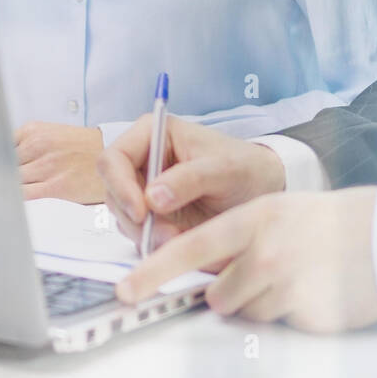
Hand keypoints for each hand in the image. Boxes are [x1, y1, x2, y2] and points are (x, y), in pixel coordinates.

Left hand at [13, 122, 104, 202]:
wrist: (111, 154)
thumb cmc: (80, 147)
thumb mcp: (49, 134)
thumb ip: (24, 145)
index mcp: (33, 130)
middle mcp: (38, 145)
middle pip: (2, 167)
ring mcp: (47, 166)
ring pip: (12, 182)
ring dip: (8, 190)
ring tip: (6, 197)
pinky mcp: (56, 186)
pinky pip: (25, 196)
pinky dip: (17, 201)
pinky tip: (17, 204)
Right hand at [97, 115, 284, 249]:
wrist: (263, 192)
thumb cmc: (246, 168)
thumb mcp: (224, 169)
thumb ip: (190, 178)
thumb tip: (153, 197)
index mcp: (152, 134)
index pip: (113, 159)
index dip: (119, 185)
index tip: (141, 212)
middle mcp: (143, 162)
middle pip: (113, 192)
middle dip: (134, 219)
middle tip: (165, 236)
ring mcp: (145, 190)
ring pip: (123, 218)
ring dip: (145, 234)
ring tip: (178, 240)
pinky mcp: (154, 217)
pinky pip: (139, 234)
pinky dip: (153, 243)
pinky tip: (178, 243)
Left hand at [115, 189, 376, 332]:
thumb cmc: (321, 223)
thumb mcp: (274, 213)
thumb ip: (234, 237)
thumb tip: (196, 270)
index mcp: (254, 219)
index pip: (191, 247)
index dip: (154, 270)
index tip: (125, 290)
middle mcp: (267, 252)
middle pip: (218, 294)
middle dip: (230, 292)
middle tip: (263, 272)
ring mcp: (288, 285)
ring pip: (247, 313)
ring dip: (262, 303)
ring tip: (293, 277)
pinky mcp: (307, 314)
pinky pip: (278, 324)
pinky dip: (288, 312)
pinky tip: (310, 289)